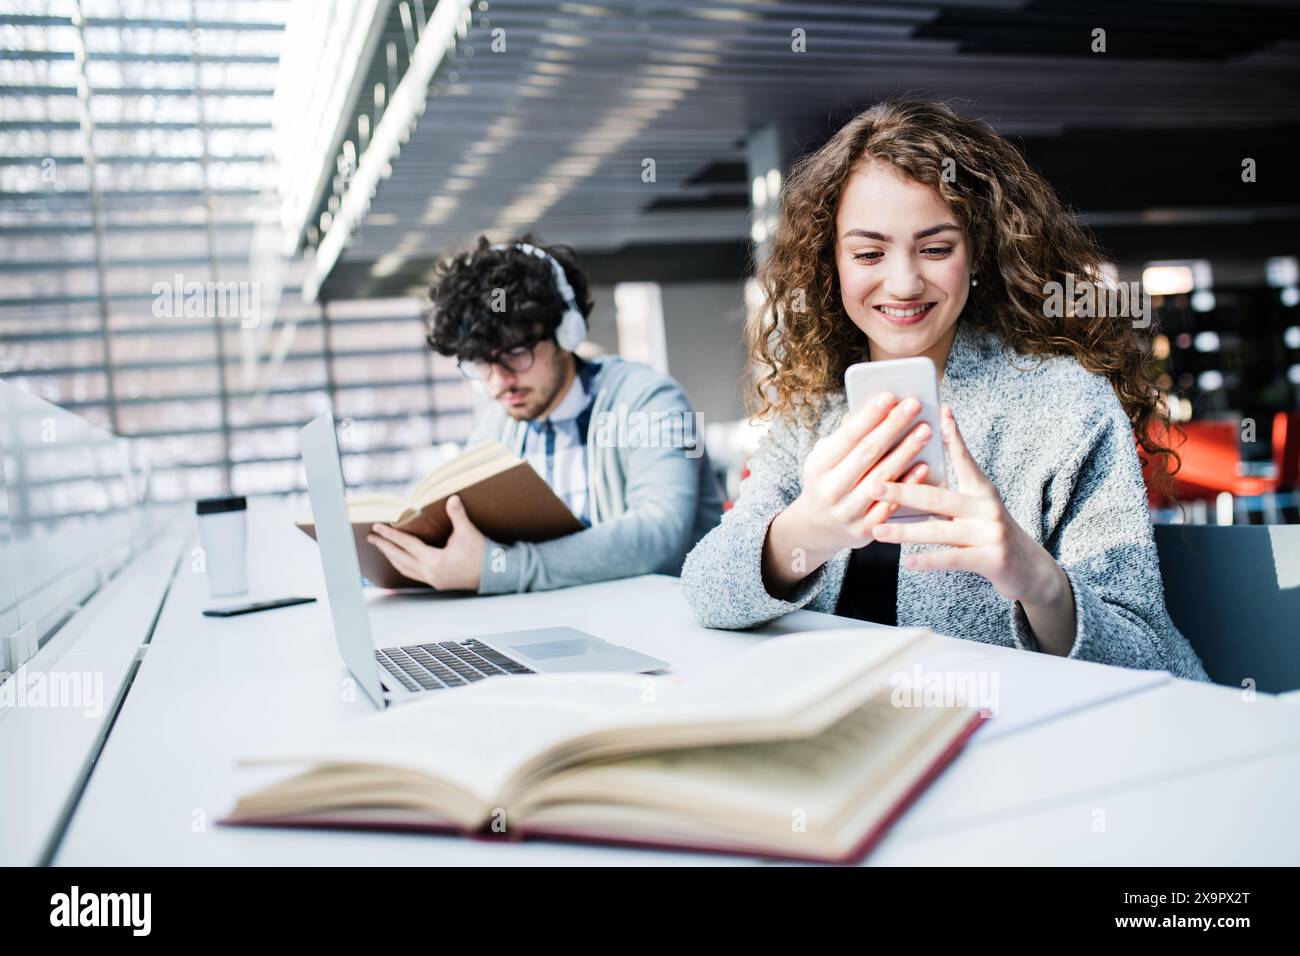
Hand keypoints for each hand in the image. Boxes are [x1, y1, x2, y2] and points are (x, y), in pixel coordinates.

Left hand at [367, 494, 485, 590]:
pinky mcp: (436, 582)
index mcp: (434, 561)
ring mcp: (432, 579)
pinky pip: (413, 573)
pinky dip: (402, 565)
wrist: (493, 573)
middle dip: (384, 547)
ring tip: (382, 548)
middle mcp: (430, 572)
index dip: (391, 535)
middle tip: (371, 538)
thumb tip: (452, 498)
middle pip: (400, 558)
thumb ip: (458, 515)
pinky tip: (400, 560)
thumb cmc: (481, 553)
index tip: (377, 528)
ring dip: (392, 557)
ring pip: (404, 568)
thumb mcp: (468, 533)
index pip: (407, 545)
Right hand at [762, 393, 933, 594]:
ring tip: (925, 430)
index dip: (870, 415)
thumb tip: (877, 409)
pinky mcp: (865, 530)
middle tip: (915, 405)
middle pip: (868, 453)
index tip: (890, 395)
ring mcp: (848, 512)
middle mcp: (831, 490)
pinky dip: (909, 484)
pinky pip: (892, 505)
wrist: (817, 528)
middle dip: (893, 426)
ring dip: (907, 451)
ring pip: (883, 477)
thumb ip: (847, 437)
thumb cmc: (828, 481)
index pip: (847, 436)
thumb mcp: (825, 458)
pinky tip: (924, 466)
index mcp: (818, 467)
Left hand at [867, 405, 1068, 610]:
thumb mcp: (978, 508)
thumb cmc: (992, 534)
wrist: (1030, 569)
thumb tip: (915, 475)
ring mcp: (990, 532)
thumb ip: (951, 494)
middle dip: (902, 491)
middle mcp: (986, 507)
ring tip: (878, 530)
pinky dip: (927, 561)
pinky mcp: (990, 558)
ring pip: (938, 530)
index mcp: (981, 490)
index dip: (952, 435)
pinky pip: (952, 558)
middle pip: (937, 496)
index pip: (963, 457)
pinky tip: (907, 562)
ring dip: (904, 531)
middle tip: (874, 486)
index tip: (940, 412)